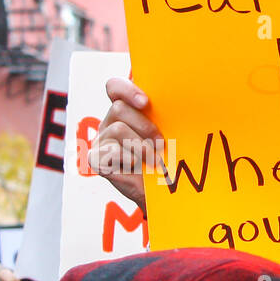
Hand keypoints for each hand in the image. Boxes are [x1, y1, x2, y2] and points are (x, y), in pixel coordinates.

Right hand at [91, 78, 155, 214]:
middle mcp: (109, 122)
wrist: (163, 193)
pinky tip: (137, 167)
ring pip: (118, 128)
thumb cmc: (168, 159)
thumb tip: (183, 100)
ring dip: (141, 145)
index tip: (145, 102)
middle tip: (161, 143)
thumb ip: (166, 116)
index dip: (127, 89)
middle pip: (119, 108)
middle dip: (144, 125)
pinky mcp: (96, 158)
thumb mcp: (168, 134)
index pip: (115, 87)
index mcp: (126, 110)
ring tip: (154, 158)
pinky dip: (131, 159)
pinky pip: (113, 151)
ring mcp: (100, 140)